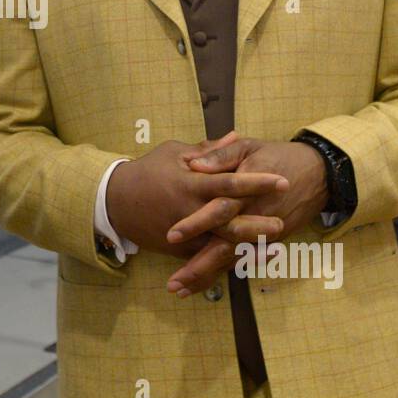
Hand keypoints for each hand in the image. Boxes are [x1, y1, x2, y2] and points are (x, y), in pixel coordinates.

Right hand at [105, 133, 288, 259]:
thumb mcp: (174, 152)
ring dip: (250, 249)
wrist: (115, 203)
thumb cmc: (147, 171)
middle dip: (257, 225)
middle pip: (230, 222)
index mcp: (190, 183)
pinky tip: (250, 261)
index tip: (281, 180)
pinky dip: (229, 262)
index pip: (230, 182)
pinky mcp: (180, 251)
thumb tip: (236, 136)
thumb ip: (209, 150)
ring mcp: (184, 235)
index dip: (257, 182)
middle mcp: (189, 211)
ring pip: (221, 247)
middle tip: (282, 222)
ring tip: (275, 247)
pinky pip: (208, 259)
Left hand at [163, 138, 328, 295]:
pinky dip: (222, 272)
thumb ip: (220, 155)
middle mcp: (255, 217)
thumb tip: (193, 164)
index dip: (196, 223)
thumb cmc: (276, 156)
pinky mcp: (267, 242)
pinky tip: (200, 285)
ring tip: (179, 289)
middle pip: (225, 246)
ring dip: (207, 276)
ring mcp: (263, 234)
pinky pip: (242, 260)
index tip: (171, 236)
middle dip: (199, 266)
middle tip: (173, 282)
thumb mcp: (248, 147)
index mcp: (247, 191)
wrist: (318, 174)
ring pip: (233, 260)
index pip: (219, 210)